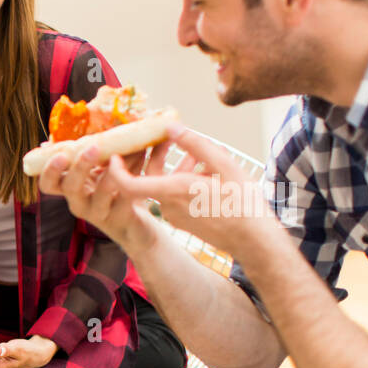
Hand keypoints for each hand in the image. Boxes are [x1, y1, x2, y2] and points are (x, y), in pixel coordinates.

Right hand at [38, 139, 164, 252]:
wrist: (137, 226)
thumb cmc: (116, 191)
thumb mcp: (101, 169)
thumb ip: (96, 148)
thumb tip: (97, 111)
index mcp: (71, 189)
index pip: (49, 184)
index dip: (49, 171)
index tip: (60, 153)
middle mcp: (80, 203)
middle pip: (70, 188)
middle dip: (80, 166)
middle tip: (92, 147)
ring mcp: (99, 213)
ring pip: (101, 193)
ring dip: (114, 169)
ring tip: (126, 150)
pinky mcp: (121, 218)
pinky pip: (126, 196)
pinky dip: (135, 173)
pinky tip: (143, 154)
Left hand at [40, 125, 274, 256]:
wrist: (252, 240)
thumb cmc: (241, 202)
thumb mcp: (224, 165)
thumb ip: (194, 144)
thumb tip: (170, 126)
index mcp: (174, 191)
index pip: (129, 184)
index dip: (115, 170)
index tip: (114, 152)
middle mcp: (168, 206)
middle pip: (148, 178)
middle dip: (154, 156)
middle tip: (163, 137)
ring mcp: (174, 215)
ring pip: (164, 186)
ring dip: (174, 167)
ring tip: (196, 152)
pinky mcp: (182, 221)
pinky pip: (174, 196)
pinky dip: (182, 181)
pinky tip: (203, 170)